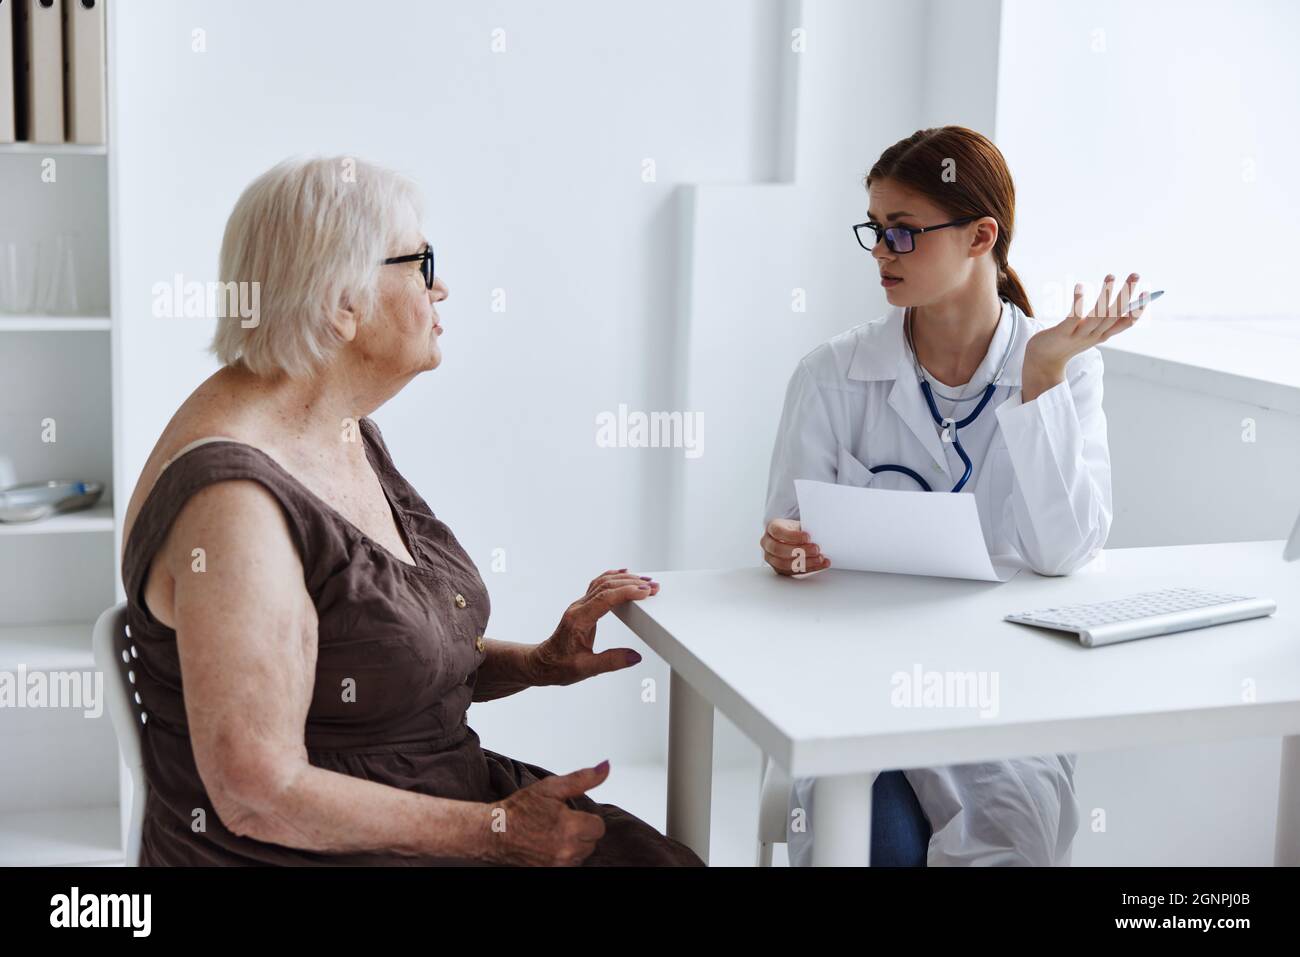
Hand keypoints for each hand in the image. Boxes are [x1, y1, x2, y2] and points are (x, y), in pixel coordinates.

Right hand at [481, 760, 609, 865]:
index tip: (571, 814)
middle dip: (581, 831)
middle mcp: (566, 849)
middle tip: (560, 822)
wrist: (494, 832)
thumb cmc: (519, 809)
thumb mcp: (551, 787)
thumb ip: (582, 779)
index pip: (599, 827)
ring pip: (581, 855)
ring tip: (553, 834)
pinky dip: (564, 856)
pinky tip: (550, 845)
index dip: (586, 818)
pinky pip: (569, 864)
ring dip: (573, 845)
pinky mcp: (550, 872)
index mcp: (569, 826)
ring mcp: (558, 864)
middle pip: (591, 842)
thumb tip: (605, 768)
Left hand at [528, 569, 654, 685]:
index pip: (605, 598)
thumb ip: (611, 662)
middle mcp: (578, 608)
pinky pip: (598, 586)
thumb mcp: (585, 669)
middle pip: (606, 586)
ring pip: (603, 583)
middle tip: (653, 587)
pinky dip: (613, 578)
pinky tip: (624, 575)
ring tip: (646, 581)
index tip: (645, 591)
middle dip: (632, 583)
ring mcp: (579, 606)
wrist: (542, 663)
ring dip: (625, 580)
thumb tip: (635, 656)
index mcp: (578, 620)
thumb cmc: (559, 666)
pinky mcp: (582, 607)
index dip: (627, 592)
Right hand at [761, 518, 828, 575]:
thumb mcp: (799, 525)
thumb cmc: (796, 530)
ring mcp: (771, 558)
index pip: (778, 532)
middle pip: (779, 549)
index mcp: (771, 528)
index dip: (793, 536)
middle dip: (800, 551)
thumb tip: (820, 535)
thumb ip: (806, 528)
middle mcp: (767, 543)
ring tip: (820, 558)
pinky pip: (793, 571)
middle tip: (816, 549)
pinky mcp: (779, 569)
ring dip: (805, 562)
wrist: (793, 537)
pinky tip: (821, 564)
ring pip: (784, 564)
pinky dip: (809, 568)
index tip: (808, 537)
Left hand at [1025, 272, 1147, 375]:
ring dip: (1106, 295)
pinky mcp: (1062, 333)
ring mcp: (1078, 335)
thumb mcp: (1089, 333)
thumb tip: (1119, 304)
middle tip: (1135, 274)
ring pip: (1098, 315)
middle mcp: (1094, 335)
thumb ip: (1102, 321)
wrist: (1042, 361)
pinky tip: (1080, 286)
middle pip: (1114, 314)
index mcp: (1102, 335)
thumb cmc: (1066, 343)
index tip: (1147, 292)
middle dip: (1126, 294)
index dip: (1138, 309)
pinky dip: (1078, 301)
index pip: (1125, 323)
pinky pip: (1073, 316)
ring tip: (1111, 275)